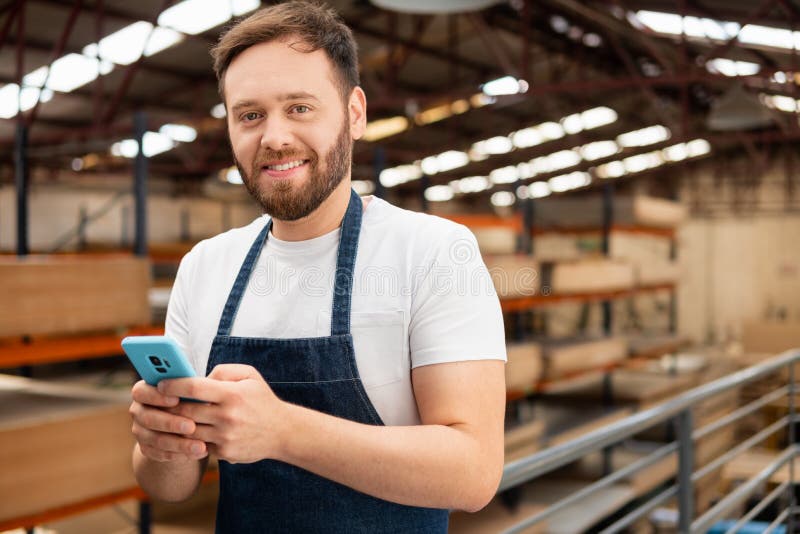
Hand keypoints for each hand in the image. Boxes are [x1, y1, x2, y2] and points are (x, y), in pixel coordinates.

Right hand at [129, 380, 208, 462]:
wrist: (186, 422)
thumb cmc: (192, 399)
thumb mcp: (192, 391)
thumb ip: (193, 386)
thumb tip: (205, 384)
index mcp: (144, 391)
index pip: (141, 392)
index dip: (156, 396)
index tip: (176, 399)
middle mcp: (138, 411)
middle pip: (148, 418)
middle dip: (171, 423)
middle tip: (192, 427)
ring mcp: (140, 431)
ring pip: (156, 439)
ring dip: (179, 444)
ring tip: (201, 446)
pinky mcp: (147, 448)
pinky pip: (160, 454)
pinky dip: (180, 454)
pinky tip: (197, 453)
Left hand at [159, 364, 287, 463]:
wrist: (283, 432)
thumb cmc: (262, 399)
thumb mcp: (249, 376)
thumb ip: (223, 371)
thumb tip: (197, 377)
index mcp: (232, 394)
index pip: (194, 387)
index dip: (173, 385)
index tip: (161, 384)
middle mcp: (227, 416)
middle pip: (185, 411)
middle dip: (169, 406)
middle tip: (158, 401)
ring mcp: (226, 437)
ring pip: (188, 431)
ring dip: (176, 425)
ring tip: (168, 417)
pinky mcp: (225, 454)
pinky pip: (199, 445)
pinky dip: (191, 439)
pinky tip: (186, 432)